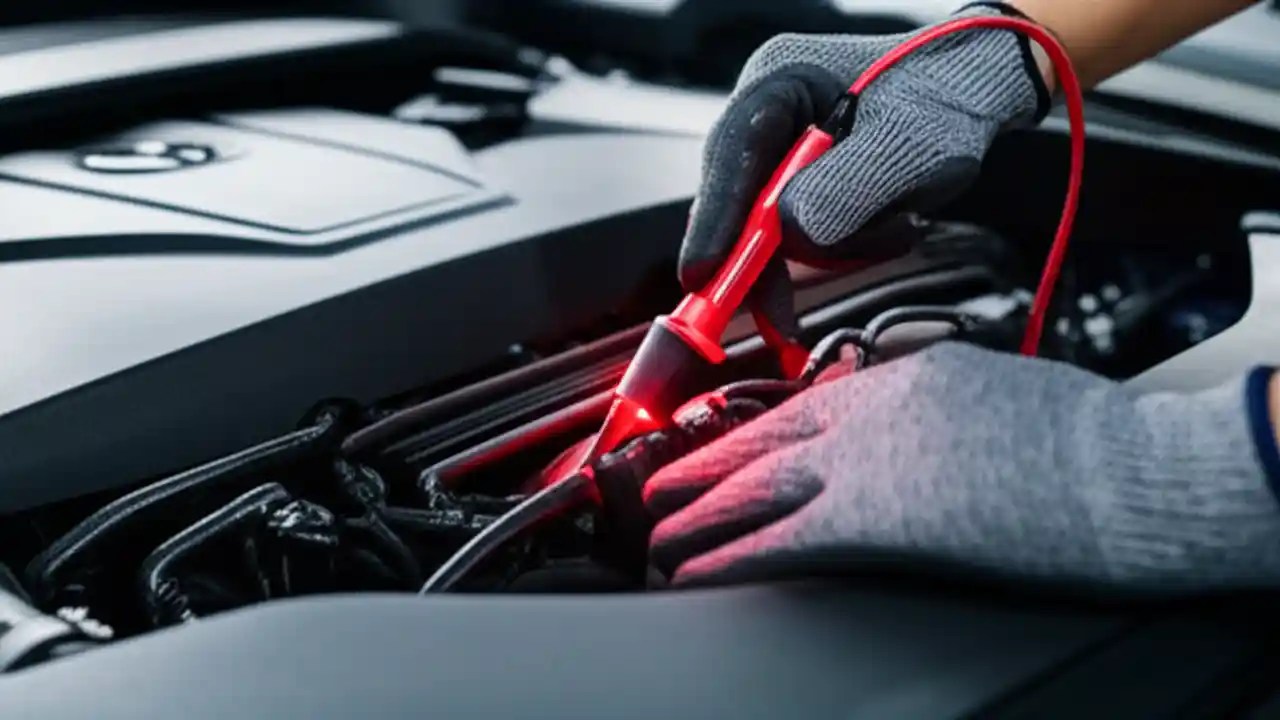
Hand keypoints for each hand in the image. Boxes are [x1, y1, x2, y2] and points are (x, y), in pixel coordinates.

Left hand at [645, 343, 1279, 593]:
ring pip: (755, 484)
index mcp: (906, 373)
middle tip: (660, 487)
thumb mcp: (999, 392)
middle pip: (764, 437)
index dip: (751, 428)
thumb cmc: (1091, 439)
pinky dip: (727, 553)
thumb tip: (908, 430)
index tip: (721, 444)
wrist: (1130, 471)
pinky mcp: (875, 517)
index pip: (804, 400)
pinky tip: (697, 568)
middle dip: (703, 467)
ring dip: (697, 512)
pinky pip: (779, 536)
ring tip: (658, 533)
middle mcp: (872, 407)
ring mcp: (867, 459)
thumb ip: (935, 404)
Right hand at [679, 3, 1049, 335]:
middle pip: (742, 202)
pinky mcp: (809, 188)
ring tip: (902, 222)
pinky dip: (852, 245)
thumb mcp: (907, 143)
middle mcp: (773, 119)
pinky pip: (810, 237)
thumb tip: (794, 233)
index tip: (701, 275)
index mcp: (782, 81)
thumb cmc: (949, 93)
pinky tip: (894, 221)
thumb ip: (846, 188)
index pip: (732, 153)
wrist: (982, 88)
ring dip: (841, 246)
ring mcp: (787, 156)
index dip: (714, 220)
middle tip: (779, 322)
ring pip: (781, 231)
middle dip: (768, 261)